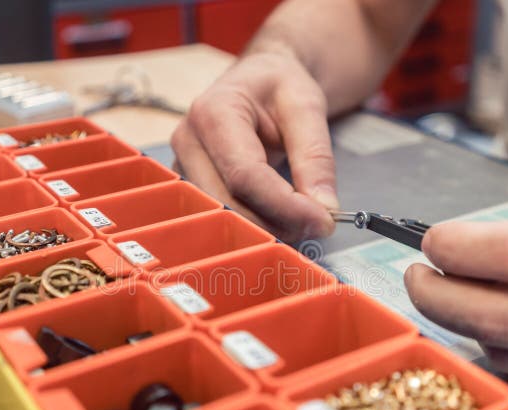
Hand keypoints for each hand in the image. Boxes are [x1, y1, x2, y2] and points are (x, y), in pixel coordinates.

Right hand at [171, 51, 337, 241]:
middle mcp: (188, 141)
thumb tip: (324, 208)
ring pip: (223, 217)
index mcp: (213, 112)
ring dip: (267, 229)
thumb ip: (316, 156)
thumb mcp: (307, 106)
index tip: (323, 221)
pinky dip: (255, 226)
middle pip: (229, 203)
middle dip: (278, 223)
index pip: (246, 175)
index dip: (286, 205)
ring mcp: (183, 166)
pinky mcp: (189, 186)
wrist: (257, 82)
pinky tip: (281, 221)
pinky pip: (220, 217)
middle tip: (319, 225)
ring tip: (303, 222)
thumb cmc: (278, 87)